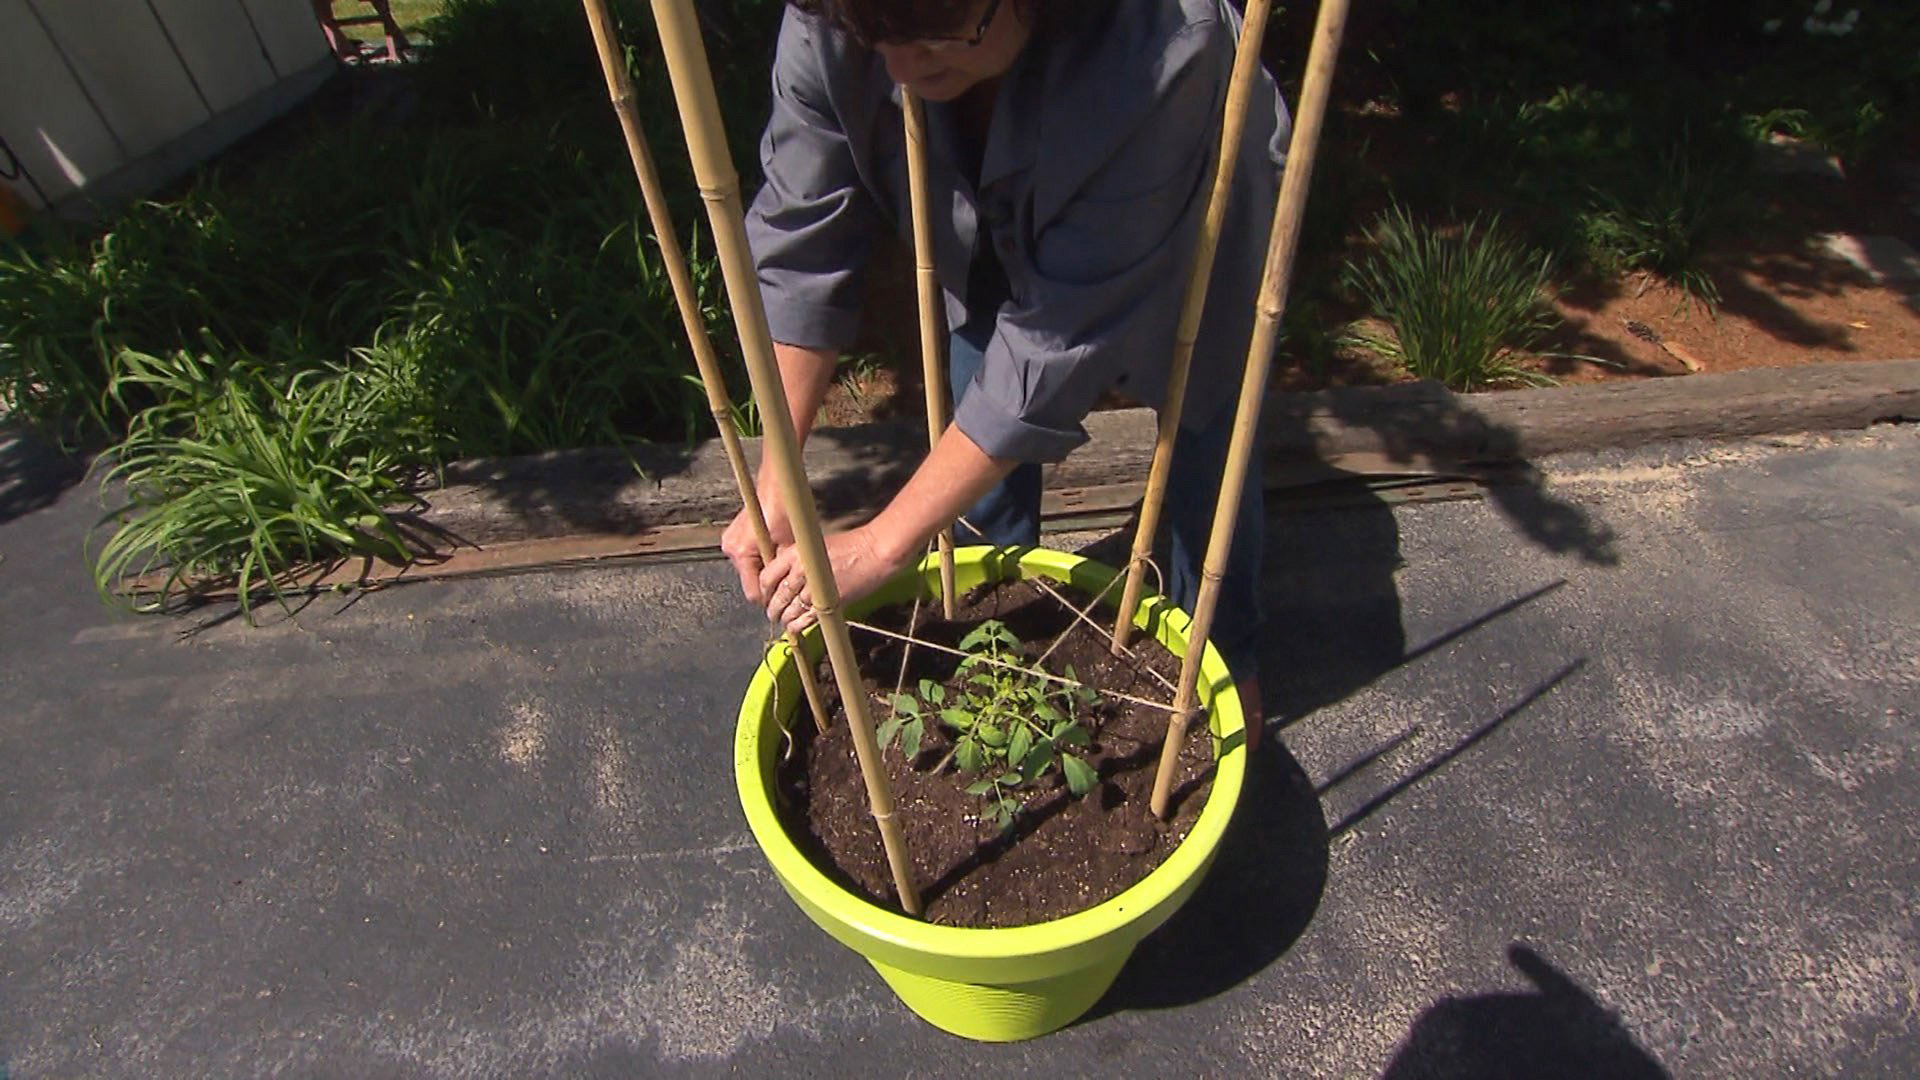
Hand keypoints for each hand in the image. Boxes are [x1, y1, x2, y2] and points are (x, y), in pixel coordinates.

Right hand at [722, 486, 792, 604]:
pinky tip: (774, 548)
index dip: (770, 598)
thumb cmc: (783, 509)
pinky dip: (761, 556)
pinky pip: (749, 555)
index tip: (784, 599)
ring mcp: (731, 541)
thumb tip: (788, 589)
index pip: (753, 592)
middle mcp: (731, 548)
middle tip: (787, 577)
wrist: (777, 485)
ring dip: (765, 568)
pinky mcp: (735, 536)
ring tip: (781, 559)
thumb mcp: (789, 544)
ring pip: (750, 568)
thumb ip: (783, 569)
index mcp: (741, 552)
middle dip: (768, 581)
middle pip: (750, 580)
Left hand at [757, 525, 904, 632]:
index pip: (766, 577)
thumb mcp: (816, 547)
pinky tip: (796, 627)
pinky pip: (807, 618)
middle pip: (777, 596)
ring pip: (790, 609)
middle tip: (772, 613)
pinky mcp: (828, 602)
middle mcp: (800, 570)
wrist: (873, 551)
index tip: (766, 596)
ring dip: (786, 618)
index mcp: (795, 554)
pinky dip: (800, 625)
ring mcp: (814, 587)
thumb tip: (787, 579)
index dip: (764, 591)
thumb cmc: (850, 546)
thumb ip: (798, 563)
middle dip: (773, 608)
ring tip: (785, 621)